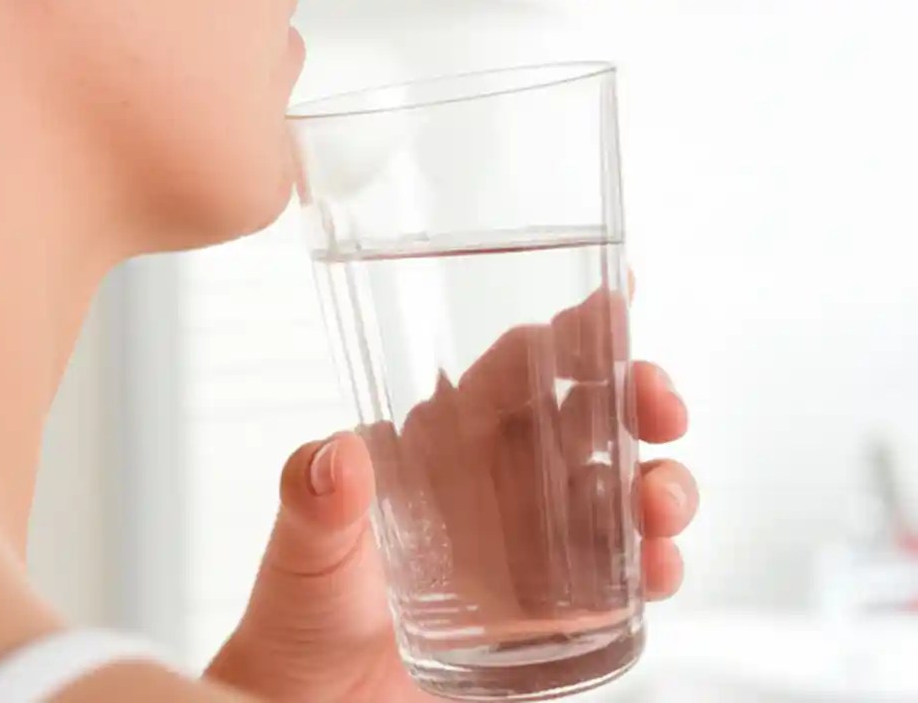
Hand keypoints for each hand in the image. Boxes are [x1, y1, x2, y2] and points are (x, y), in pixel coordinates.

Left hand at [206, 292, 695, 702]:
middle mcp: (497, 480)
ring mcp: (532, 540)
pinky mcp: (554, 602)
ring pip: (620, 488)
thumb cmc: (304, 609)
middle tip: (662, 405)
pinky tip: (657, 570)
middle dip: (637, 398)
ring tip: (660, 505)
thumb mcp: (304, 550)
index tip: (617, 303)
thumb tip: (336, 457)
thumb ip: (314, 503)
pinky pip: (622, 571)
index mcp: (444, 441)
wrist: (323, 699)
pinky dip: (654, 564)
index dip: (568, 329)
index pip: (516, 366)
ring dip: (658, 483)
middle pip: (587, 416)